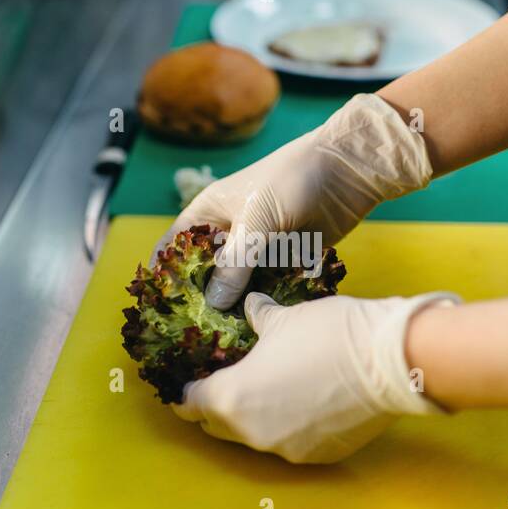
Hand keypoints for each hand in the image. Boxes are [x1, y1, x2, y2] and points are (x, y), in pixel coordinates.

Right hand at [153, 94, 432, 309]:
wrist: (349, 169)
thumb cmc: (292, 179)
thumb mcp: (257, 218)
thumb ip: (235, 261)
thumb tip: (214, 303)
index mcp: (211, 212)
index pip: (175, 246)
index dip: (164, 274)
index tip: (159, 307)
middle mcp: (231, 232)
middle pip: (207, 273)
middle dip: (203, 300)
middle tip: (197, 335)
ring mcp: (260, 248)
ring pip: (240, 286)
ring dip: (237, 307)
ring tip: (230, 339)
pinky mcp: (288, 260)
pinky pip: (271, 288)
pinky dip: (267, 303)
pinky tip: (263, 327)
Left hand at [173, 290, 459, 462]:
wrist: (389, 363)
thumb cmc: (327, 334)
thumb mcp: (283, 319)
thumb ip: (258, 319)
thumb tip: (252, 308)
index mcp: (233, 398)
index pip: (192, 403)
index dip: (186, 392)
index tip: (185, 386)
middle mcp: (253, 434)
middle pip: (219, 426)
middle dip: (216, 408)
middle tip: (222, 386)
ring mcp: (286, 450)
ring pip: (256, 437)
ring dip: (255, 418)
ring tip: (268, 392)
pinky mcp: (318, 457)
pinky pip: (291, 442)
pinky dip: (290, 426)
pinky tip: (303, 404)